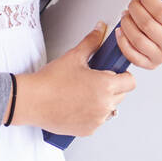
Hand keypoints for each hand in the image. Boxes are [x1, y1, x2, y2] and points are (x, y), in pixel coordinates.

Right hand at [18, 23, 135, 135]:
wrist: (31, 101)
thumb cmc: (50, 81)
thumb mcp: (74, 56)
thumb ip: (92, 42)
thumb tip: (100, 30)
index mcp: (105, 86)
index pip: (130, 82)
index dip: (123, 75)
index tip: (114, 73)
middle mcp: (104, 106)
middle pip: (121, 95)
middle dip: (111, 87)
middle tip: (93, 80)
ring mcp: (96, 120)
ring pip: (109, 109)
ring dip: (102, 101)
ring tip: (83, 93)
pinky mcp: (87, 130)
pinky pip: (97, 121)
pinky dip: (91, 114)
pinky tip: (77, 105)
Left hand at [115, 0, 161, 68]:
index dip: (148, 0)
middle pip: (147, 24)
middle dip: (135, 9)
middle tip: (132, 3)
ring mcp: (160, 57)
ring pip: (137, 39)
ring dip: (127, 23)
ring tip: (125, 14)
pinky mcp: (149, 65)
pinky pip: (131, 55)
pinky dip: (122, 41)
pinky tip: (120, 30)